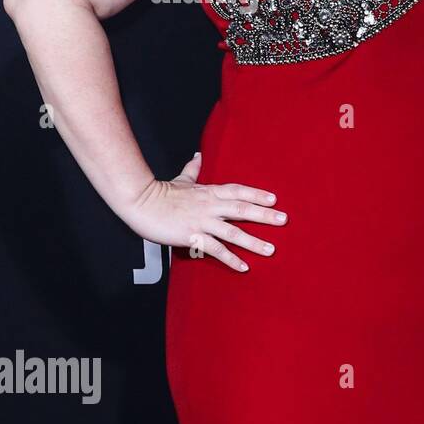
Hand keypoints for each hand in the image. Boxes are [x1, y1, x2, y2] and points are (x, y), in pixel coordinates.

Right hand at [124, 151, 286, 271]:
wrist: (139, 202)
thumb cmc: (159, 192)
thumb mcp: (181, 180)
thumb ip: (193, 170)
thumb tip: (198, 156)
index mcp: (208, 192)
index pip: (238, 191)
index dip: (257, 194)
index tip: (274, 199)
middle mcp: (209, 206)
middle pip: (242, 209)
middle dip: (264, 215)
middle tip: (284, 220)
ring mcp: (201, 221)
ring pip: (233, 231)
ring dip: (253, 241)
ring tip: (271, 250)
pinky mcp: (192, 236)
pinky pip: (215, 249)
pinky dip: (231, 259)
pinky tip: (244, 267)